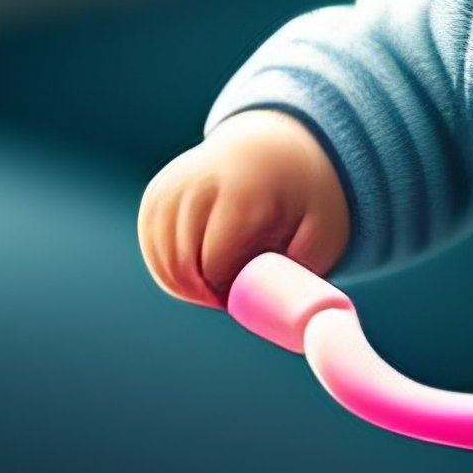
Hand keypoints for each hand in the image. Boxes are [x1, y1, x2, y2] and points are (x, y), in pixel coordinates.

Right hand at [137, 111, 349, 306]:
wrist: (281, 150)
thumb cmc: (307, 202)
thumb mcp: (321, 237)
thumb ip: (299, 278)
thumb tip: (273, 322)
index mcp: (243, 191)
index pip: (214, 265)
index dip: (230, 293)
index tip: (255, 293)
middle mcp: (198, 182)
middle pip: (181, 265)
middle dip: (205, 293)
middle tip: (237, 292)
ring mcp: (172, 185)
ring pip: (161, 260)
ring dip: (187, 284)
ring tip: (224, 277)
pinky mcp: (156, 194)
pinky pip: (151, 247)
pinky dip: (171, 268)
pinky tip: (201, 267)